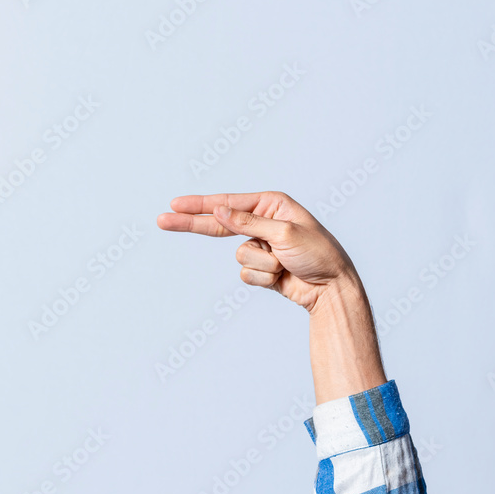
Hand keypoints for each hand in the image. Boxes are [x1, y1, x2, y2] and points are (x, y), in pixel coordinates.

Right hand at [157, 192, 358, 313]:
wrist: (332, 289)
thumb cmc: (318, 255)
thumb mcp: (285, 234)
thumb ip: (249, 223)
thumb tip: (219, 211)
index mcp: (271, 205)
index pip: (227, 205)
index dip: (199, 206)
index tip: (174, 205)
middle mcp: (264, 223)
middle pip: (219, 225)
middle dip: (193, 224)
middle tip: (162, 220)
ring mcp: (262, 247)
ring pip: (239, 257)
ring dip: (261, 265)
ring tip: (285, 264)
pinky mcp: (262, 269)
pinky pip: (247, 275)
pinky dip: (263, 279)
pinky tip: (283, 277)